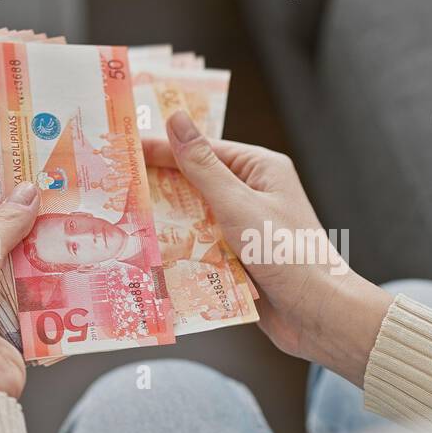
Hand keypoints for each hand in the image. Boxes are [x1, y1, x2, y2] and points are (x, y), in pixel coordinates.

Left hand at [0, 183, 40, 397]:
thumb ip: (4, 225)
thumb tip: (26, 193)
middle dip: (10, 217)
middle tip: (38, 185)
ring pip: (9, 264)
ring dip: (33, 248)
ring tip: (60, 214)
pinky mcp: (3, 322)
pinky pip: (29, 294)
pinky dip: (46, 281)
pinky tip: (68, 256)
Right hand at [142, 111, 392, 386]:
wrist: (318, 314)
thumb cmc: (287, 253)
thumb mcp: (238, 204)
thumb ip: (202, 166)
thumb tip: (177, 119)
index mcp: (260, 169)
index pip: (202, 150)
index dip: (162, 149)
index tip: (122, 149)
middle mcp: (253, 195)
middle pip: (195, 184)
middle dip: (158, 188)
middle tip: (113, 187)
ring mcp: (246, 229)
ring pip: (195, 218)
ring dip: (166, 223)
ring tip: (122, 222)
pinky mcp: (240, 259)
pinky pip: (202, 248)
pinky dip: (180, 251)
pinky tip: (149, 255)